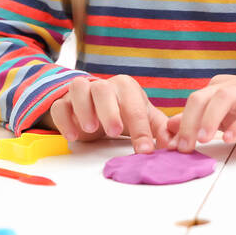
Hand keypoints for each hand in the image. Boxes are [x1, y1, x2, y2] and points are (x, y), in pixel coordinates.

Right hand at [47, 75, 171, 152]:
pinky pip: (59, 106)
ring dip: (84, 108)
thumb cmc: (123, 111)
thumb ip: (160, 128)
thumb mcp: (144, 117)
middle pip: (103, 89)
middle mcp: (102, 85)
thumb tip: (175, 144)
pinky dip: (64, 120)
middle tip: (116, 131)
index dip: (141, 128)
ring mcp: (81, 92)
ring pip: (78, 89)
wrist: (95, 105)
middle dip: (109, 111)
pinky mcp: (63, 102)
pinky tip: (72, 135)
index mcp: (126, 87)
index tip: (145, 149)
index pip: (134, 105)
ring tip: (91, 129)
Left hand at [169, 72, 235, 151]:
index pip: (193, 102)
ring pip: (223, 98)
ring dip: (209, 119)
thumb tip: (172, 126)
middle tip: (183, 146)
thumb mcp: (226, 111)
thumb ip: (200, 117)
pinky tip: (230, 138)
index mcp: (218, 87)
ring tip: (202, 140)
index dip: (180, 124)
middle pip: (202, 98)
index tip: (172, 146)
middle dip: (189, 122)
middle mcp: (231, 86)